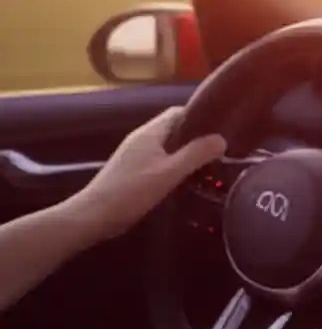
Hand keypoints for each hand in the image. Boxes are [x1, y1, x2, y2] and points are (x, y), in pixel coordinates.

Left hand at [62, 107, 225, 240]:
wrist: (93, 216)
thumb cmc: (131, 191)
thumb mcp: (169, 172)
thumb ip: (195, 154)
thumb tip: (222, 139)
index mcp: (149, 132)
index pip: (177, 112)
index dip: (199, 116)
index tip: (220, 127)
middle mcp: (141, 139)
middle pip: (172, 129)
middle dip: (195, 136)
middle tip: (219, 148)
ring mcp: (134, 155)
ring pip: (166, 146)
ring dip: (184, 152)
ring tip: (208, 164)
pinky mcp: (131, 171)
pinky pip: (158, 159)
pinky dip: (173, 164)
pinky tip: (184, 179)